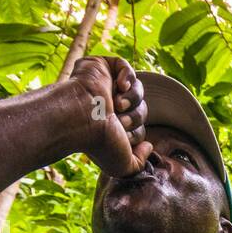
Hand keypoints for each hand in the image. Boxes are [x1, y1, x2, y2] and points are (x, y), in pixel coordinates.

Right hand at [68, 56, 150, 176]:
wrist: (82, 119)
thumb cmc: (98, 143)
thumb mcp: (122, 166)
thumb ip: (140, 162)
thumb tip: (149, 147)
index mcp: (110, 129)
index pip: (138, 129)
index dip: (135, 134)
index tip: (122, 136)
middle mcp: (107, 108)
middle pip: (141, 110)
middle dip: (135, 118)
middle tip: (119, 121)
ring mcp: (103, 87)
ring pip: (137, 90)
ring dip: (132, 99)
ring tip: (117, 105)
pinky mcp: (100, 67)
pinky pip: (125, 66)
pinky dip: (128, 76)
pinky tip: (121, 86)